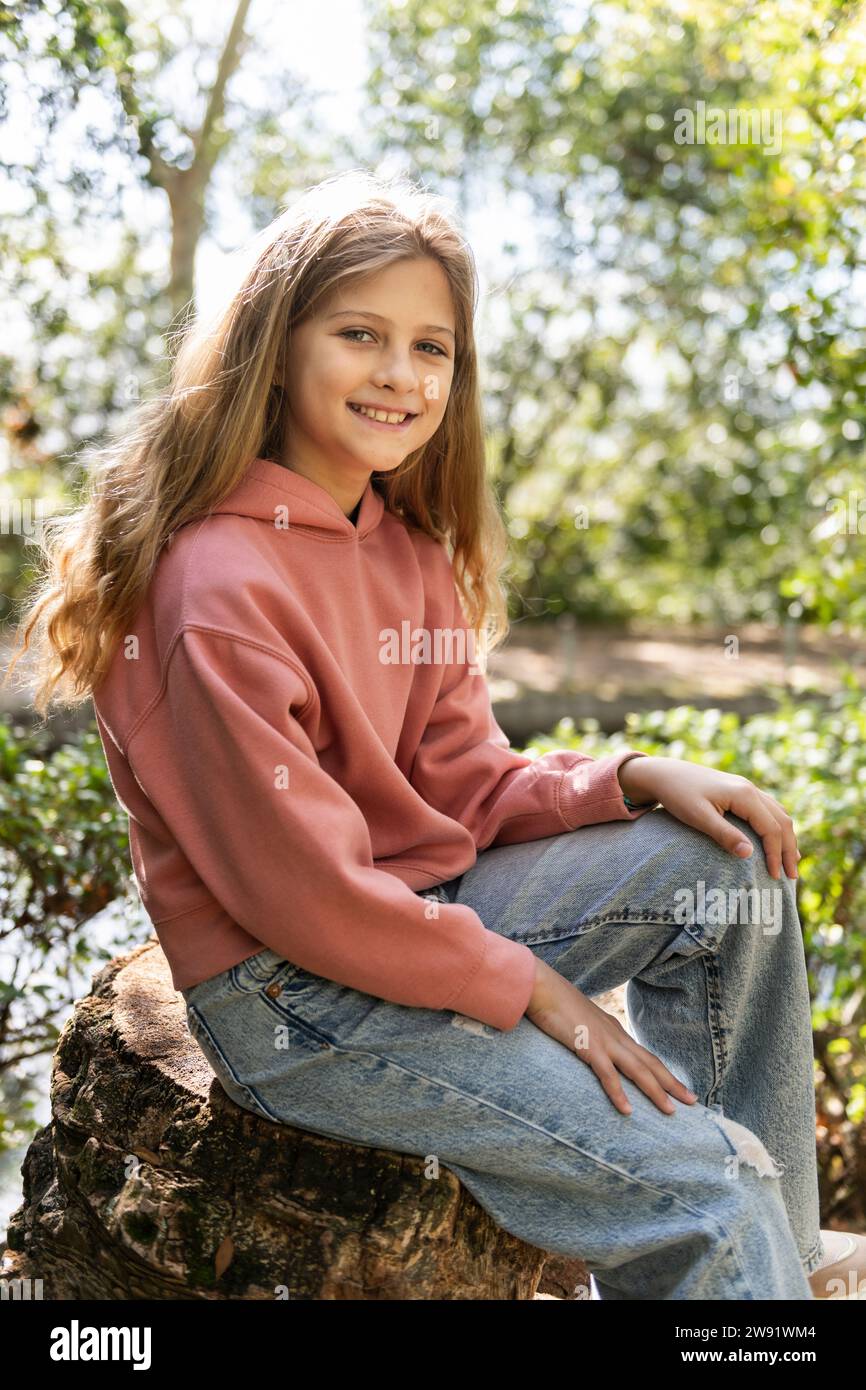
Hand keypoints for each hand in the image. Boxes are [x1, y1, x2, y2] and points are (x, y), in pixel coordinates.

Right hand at [525, 957, 697, 1115]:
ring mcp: (604, 1041)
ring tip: (671, 1111)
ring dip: (656, 1091)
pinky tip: (627, 1110)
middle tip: (693, 1102)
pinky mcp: (588, 1047)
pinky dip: (618, 1093)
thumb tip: (590, 1047)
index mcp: (614, 1030)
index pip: (644, 1055)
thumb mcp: (579, 1021)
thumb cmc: (555, 1003)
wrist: (542, 987)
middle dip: (672, 1083)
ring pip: (638, 1070)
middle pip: (650, 1063)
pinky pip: (607, 1075)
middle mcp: (615, 1036)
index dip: (663, 1072)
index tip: (678, 1087)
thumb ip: (588, 1035)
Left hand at [618, 755, 800, 880]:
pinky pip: (768, 809)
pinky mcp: (739, 790)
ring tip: (790, 861)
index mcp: (744, 795)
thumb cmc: (678, 795)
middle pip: (781, 821)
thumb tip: (750, 854)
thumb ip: (724, 834)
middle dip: (788, 849)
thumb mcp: (699, 817)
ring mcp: (746, 788)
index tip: (775, 878)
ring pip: (778, 814)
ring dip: (786, 837)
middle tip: (792, 877)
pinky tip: (774, 838)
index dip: (775, 854)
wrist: (664, 773)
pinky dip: (776, 826)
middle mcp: (750, 789)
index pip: (771, 829)